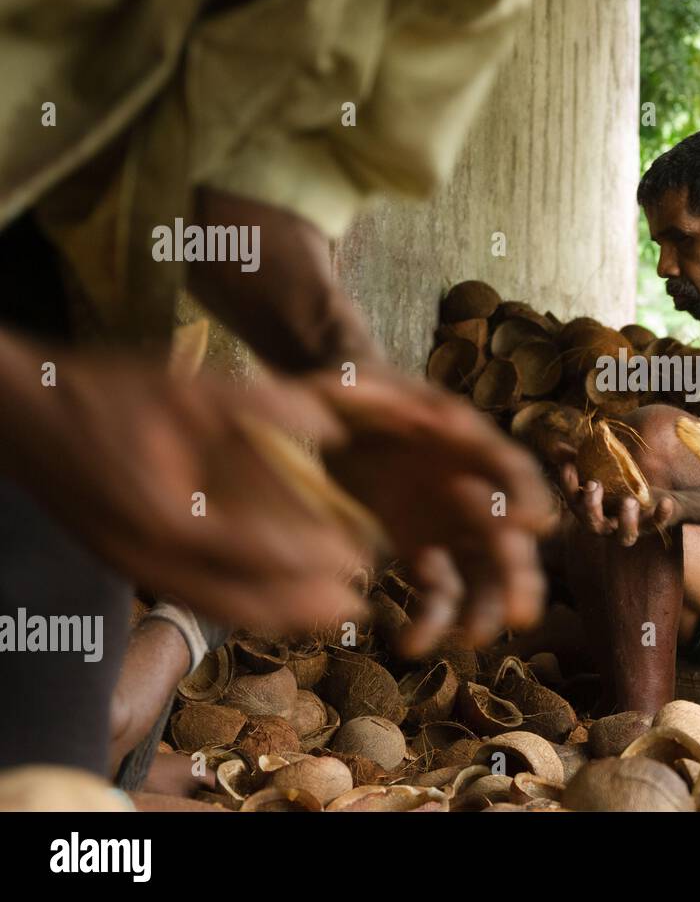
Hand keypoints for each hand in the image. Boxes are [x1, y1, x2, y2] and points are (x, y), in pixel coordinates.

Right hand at [2, 345, 367, 633]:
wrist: (17, 415)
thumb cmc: (102, 394)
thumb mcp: (188, 388)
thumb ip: (264, 406)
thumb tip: (334, 427)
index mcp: (166, 517)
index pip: (257, 551)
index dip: (312, 559)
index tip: (359, 559)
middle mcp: (148, 557)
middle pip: (240, 600)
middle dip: (304, 607)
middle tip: (360, 606)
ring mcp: (132, 567)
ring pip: (215, 607)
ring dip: (275, 616)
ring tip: (327, 616)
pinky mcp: (125, 565)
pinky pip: (191, 600)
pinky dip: (237, 607)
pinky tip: (269, 603)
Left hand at [313, 363, 555, 651]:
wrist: (330, 423)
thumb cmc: (358, 396)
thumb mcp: (365, 385)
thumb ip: (386, 397)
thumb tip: (439, 422)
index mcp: (472, 443)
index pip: (513, 469)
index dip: (527, 496)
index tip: (532, 525)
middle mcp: (476, 490)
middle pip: (511, 538)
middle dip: (519, 577)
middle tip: (518, 613)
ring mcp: (454, 527)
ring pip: (485, 578)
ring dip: (485, 612)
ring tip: (471, 640)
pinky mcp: (424, 553)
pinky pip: (439, 595)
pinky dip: (431, 623)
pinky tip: (411, 644)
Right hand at [557, 461, 681, 545]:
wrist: (655, 497)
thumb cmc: (620, 485)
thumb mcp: (600, 471)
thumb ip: (580, 460)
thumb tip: (556, 447)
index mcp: (592, 513)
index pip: (573, 504)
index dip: (568, 486)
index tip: (568, 466)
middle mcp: (608, 526)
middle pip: (594, 526)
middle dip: (591, 507)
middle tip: (594, 484)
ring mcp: (631, 528)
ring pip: (626, 537)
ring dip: (626, 521)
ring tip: (629, 500)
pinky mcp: (653, 526)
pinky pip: (657, 525)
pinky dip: (661, 516)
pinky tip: (665, 502)